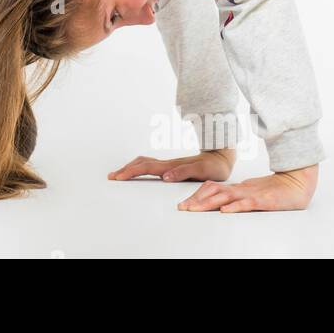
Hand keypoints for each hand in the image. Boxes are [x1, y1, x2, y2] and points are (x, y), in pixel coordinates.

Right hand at [108, 149, 235, 182]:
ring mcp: (169, 164)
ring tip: (120, 173)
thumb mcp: (201, 171)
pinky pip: (151, 166)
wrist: (221, 155)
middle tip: (112, 176)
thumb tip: (164, 176)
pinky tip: (138, 171)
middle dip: (125, 170)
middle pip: (141, 163)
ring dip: (131, 168)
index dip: (131, 172)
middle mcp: (168, 164)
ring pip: (145, 163)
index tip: (117, 177)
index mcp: (171, 166)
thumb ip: (183, 173)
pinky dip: (139, 168)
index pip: (146, 168)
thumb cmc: (213, 166)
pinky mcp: (172, 166)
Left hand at [177, 165, 318, 212]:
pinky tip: (225, 211)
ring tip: (195, 210)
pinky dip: (235, 207)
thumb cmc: (275, 189)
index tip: (184, 204)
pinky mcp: (265, 200)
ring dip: (209, 203)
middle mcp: (241, 189)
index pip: (212, 188)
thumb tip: (221, 203)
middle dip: (196, 200)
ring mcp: (252, 193)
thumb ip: (237, 196)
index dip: (197, 195)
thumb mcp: (252, 192)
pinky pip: (247, 203)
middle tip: (182, 208)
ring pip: (226, 196)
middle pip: (214, 191)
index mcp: (237, 187)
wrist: (298, 181)